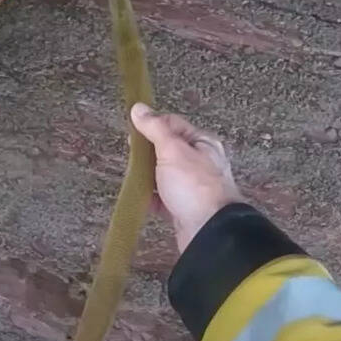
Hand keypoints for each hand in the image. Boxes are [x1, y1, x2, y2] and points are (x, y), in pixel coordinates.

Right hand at [131, 103, 241, 251]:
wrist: (208, 232)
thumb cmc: (194, 186)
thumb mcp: (172, 150)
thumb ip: (155, 128)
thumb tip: (139, 108)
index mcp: (202, 143)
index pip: (173, 124)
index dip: (151, 126)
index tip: (133, 134)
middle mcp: (200, 163)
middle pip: (168, 150)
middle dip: (147, 153)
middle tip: (131, 158)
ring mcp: (193, 187)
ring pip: (164, 175)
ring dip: (148, 176)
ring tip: (132, 178)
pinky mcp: (185, 208)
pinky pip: (164, 198)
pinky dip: (151, 198)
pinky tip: (140, 199)